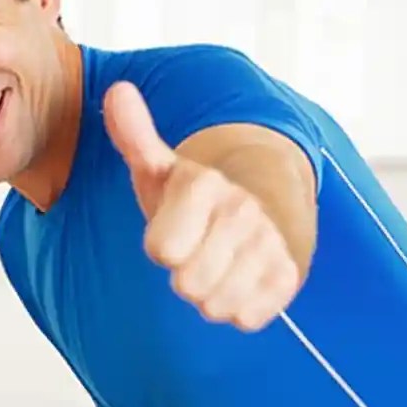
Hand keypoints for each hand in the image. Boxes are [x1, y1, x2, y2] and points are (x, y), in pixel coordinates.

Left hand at [103, 81, 299, 330]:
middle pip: (187, 283)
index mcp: (205, 184)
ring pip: (216, 304)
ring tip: (217, 264)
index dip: (160, 247)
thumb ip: (134, 135)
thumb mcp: (160, 166)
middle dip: (184, 274)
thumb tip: (117, 89)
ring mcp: (270, 243)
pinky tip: (241, 280)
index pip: (162, 251)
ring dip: (210, 294)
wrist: (263, 205)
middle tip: (196, 251)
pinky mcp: (289, 275)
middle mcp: (243, 210)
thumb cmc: (194, 196)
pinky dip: (238, 308)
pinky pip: (247, 317)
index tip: (173, 228)